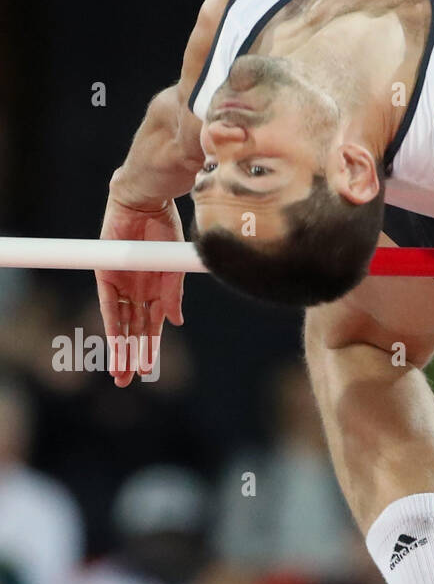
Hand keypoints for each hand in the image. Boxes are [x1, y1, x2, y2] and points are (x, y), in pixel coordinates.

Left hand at [95, 190, 185, 386]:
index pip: (150, 328)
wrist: (147, 203)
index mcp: (156, 292)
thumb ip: (173, 297)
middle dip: (131, 356)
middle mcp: (138, 292)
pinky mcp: (106, 274)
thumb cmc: (165, 231)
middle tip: (127, 380)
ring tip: (119, 371)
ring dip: (120, 348)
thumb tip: (176, 323)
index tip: (147, 371)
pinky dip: (114, 324)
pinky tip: (116, 343)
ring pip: (121, 324)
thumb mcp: (173, 269)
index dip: (148, 349)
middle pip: (133, 331)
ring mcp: (122, 285)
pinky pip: (108, 305)